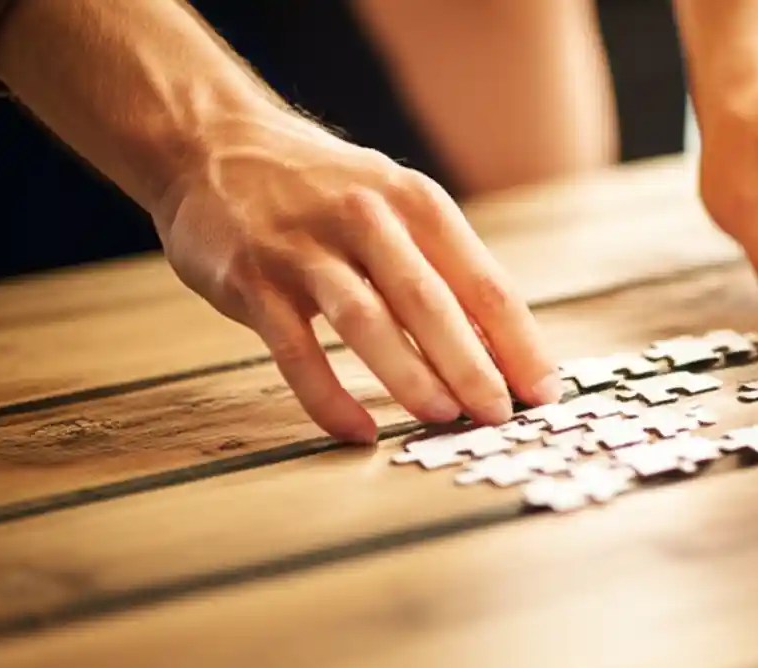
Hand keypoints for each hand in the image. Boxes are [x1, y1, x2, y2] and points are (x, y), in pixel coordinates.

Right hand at [153, 111, 561, 442]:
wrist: (213, 144)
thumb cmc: (322, 190)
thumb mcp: (394, 205)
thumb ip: (442, 269)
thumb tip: (502, 351)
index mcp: (416, 203)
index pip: (484, 282)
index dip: (519, 343)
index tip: (544, 391)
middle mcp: (366, 218)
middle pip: (431, 302)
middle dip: (473, 365)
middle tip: (500, 415)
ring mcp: (305, 249)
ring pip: (367, 320)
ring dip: (410, 374)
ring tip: (444, 416)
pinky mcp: (253, 280)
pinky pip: (296, 351)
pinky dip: (328, 398)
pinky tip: (358, 431)